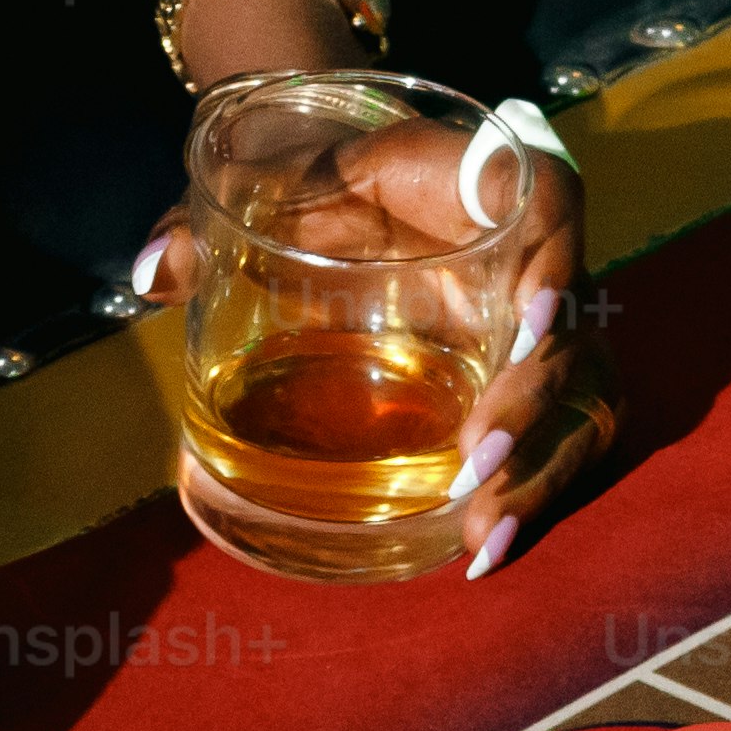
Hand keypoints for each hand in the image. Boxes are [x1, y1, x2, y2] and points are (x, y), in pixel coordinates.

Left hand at [129, 97, 613, 580]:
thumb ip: (203, 224)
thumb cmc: (310, 182)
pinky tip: (482, 548)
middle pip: (573, 332)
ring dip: (542, 471)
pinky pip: (559, 437)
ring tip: (482, 538)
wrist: (338, 189)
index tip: (530, 326)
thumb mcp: (260, 185)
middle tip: (474, 469)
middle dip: (532, 408)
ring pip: (580, 398)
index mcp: (480, 182)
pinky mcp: (524, 379)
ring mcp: (537, 325)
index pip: (552, 206)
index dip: (558, 266)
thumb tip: (149, 275)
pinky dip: (533, 492)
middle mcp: (528, 256)